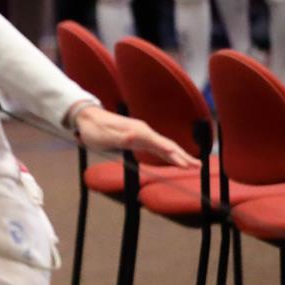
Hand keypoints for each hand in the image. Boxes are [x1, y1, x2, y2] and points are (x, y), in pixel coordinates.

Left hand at [71, 105, 197, 168]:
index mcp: (138, 132)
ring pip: (164, 145)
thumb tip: (136, 137)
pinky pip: (157, 146)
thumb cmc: (94, 129)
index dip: (174, 156)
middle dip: (183, 156)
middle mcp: (143, 131)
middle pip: (167, 145)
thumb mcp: (105, 136)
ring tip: (192, 164)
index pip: (161, 145)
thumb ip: (120, 138)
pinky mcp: (137, 136)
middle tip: (198, 166)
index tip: (185, 165)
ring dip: (178, 155)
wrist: (86, 118)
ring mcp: (141, 133)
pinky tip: (173, 158)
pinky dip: (168, 152)